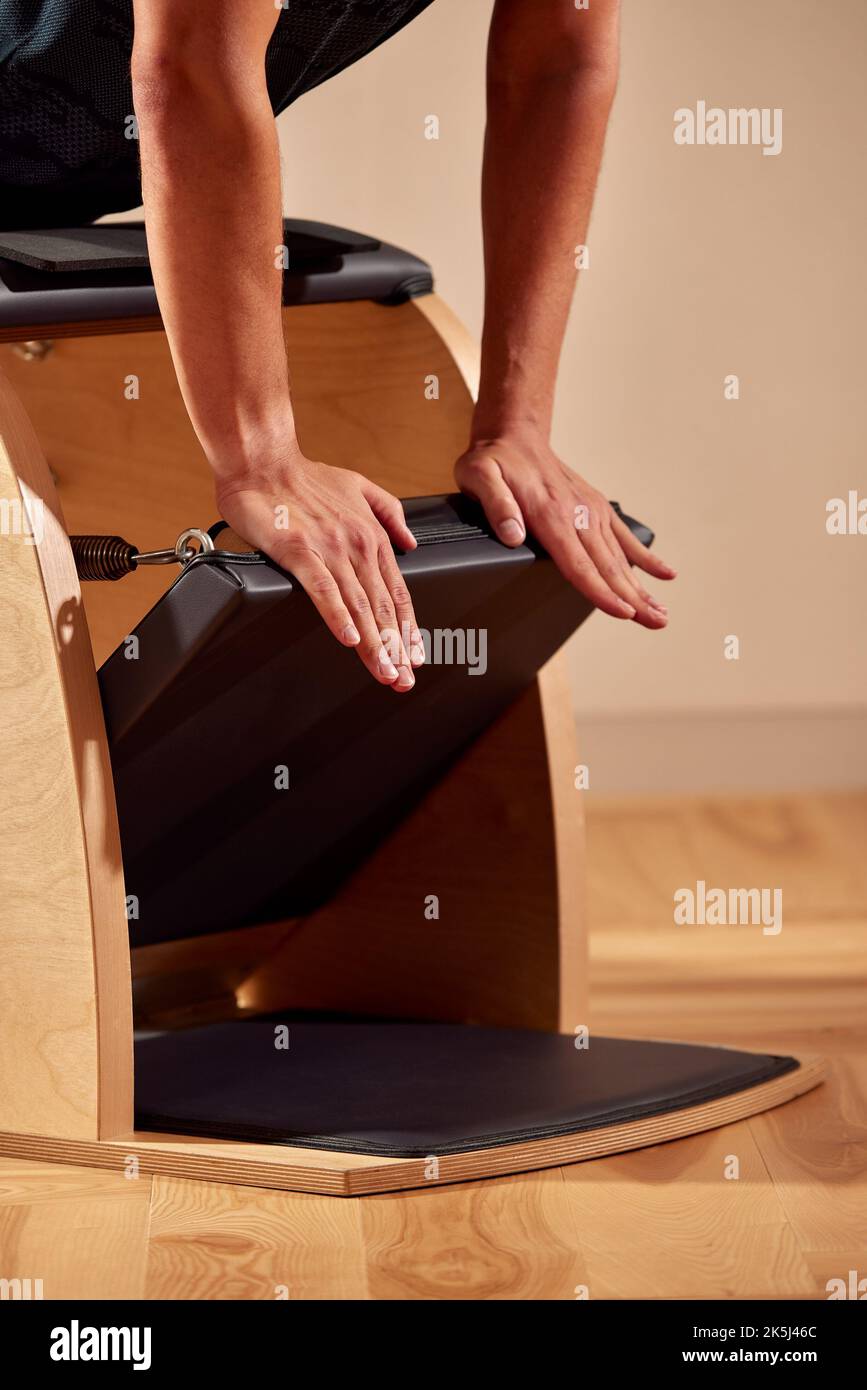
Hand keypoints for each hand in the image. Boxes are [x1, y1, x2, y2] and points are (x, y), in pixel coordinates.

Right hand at [216, 451, 424, 690]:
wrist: (261, 460)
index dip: (408, 627)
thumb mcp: (359, 485)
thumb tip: (410, 542)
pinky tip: (350, 640)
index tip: (415, 657)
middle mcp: (357, 545)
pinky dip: (339, 616)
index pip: (397, 591)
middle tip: (404, 680)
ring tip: (385, 673)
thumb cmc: (303, 476)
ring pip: (360, 604)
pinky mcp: (300, 551)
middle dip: (396, 648)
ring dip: (375, 643)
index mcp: (371, 536)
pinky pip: (324, 589)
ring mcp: (330, 548)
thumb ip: (389, 513)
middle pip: (383, 606)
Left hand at [455, 429, 675, 626]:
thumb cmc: (494, 459)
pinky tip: (665, 574)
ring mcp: (591, 511)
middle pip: (608, 567)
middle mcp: (578, 514)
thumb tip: (514, 534)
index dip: (601, 592)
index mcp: (551, 514)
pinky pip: (625, 536)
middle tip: (657, 624)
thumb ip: (496, 505)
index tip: (623, 612)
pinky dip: (645, 557)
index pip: (580, 564)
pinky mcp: (596, 507)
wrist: (515, 435)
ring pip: (620, 558)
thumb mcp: (479, 476)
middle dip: (634, 599)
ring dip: (642, 587)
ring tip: (661, 614)